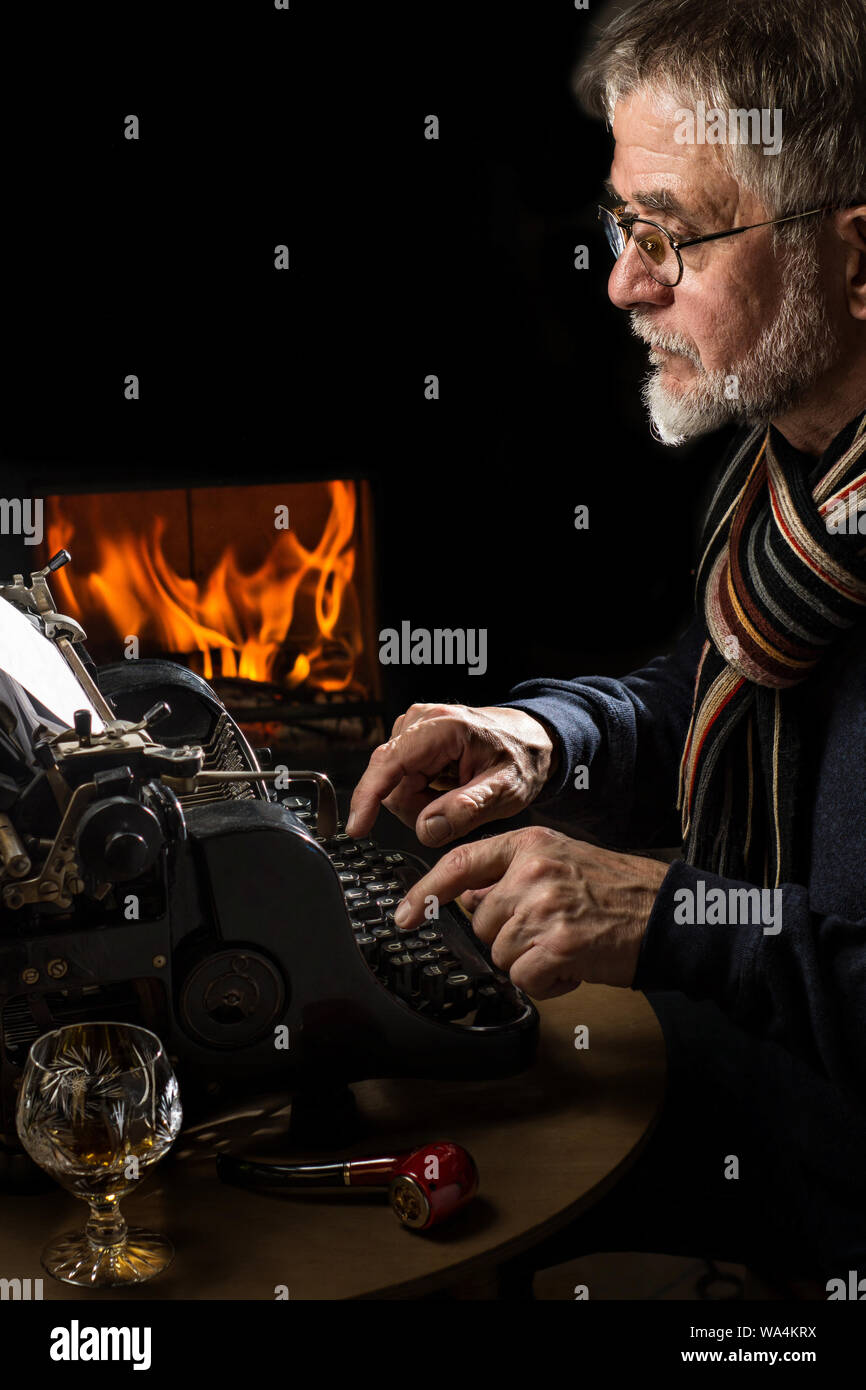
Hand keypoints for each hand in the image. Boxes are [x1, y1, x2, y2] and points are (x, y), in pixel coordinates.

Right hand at [347, 704, 556, 846]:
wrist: (531, 740)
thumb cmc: (522, 759)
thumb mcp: (506, 790)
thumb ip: (467, 809)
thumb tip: (427, 828)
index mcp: (443, 727)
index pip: (389, 762)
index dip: (368, 797)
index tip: (358, 828)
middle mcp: (421, 720)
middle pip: (391, 782)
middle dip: (418, 807)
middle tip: (457, 809)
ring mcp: (414, 728)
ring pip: (394, 784)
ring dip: (421, 801)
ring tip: (457, 795)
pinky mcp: (412, 739)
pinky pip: (401, 779)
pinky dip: (422, 793)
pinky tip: (448, 788)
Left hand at [392, 826, 669, 995]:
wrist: (668, 914)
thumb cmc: (617, 891)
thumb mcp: (559, 861)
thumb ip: (510, 874)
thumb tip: (465, 898)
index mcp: (529, 845)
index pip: (459, 863)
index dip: (424, 891)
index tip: (404, 913)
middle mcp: (532, 872)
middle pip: (480, 922)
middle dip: (506, 938)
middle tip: (546, 932)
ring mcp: (545, 908)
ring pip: (501, 954)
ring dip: (529, 962)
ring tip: (565, 946)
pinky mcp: (559, 946)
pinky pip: (525, 979)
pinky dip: (547, 983)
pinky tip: (573, 966)